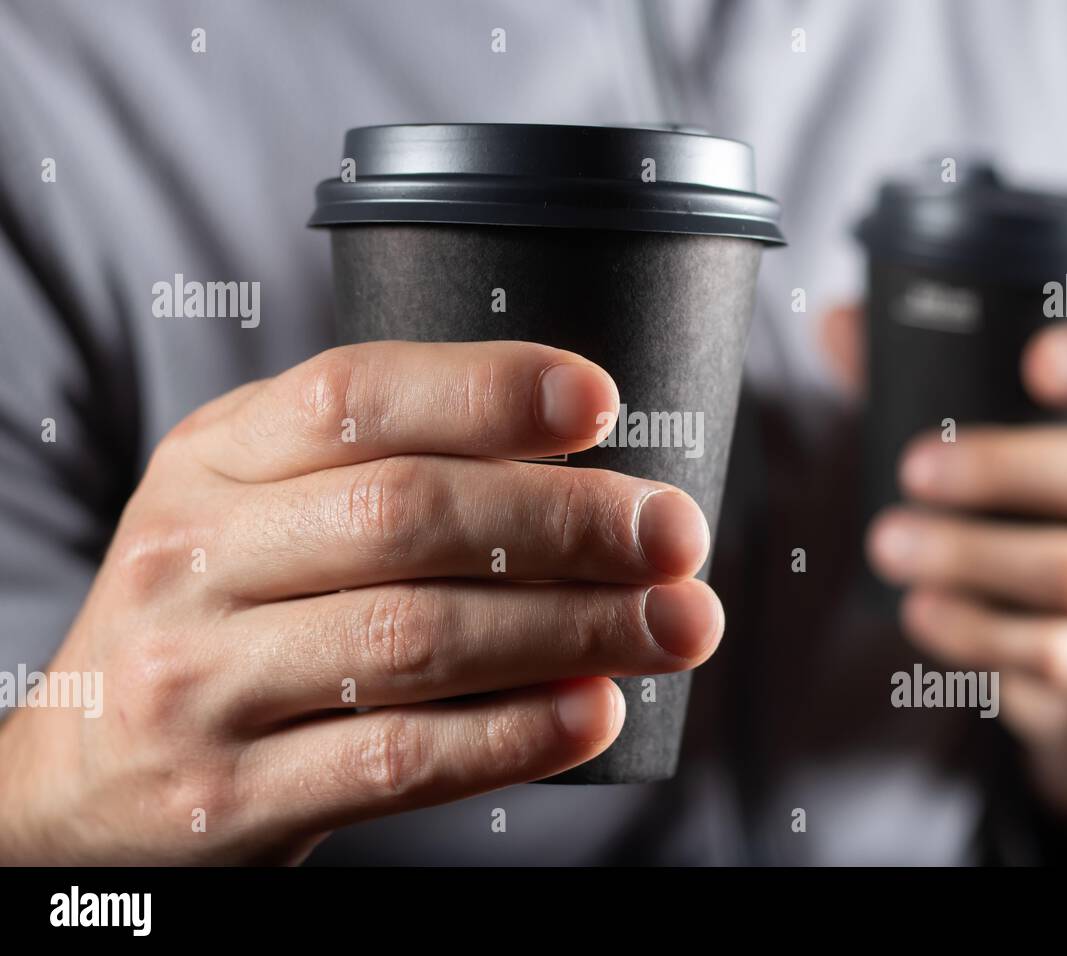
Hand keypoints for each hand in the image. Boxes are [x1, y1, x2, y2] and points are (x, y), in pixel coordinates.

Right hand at [0, 341, 722, 863]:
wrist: (79, 777)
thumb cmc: (214, 614)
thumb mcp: (253, 508)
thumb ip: (373, 469)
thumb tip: (577, 460)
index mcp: (212, 460)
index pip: (354, 396)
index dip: (487, 391)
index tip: (602, 401)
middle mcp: (195, 558)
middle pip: (408, 517)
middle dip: (567, 522)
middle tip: (678, 535)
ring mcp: (202, 682)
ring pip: (418, 639)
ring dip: (573, 630)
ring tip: (677, 626)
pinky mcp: (231, 796)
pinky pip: (396, 759)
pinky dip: (514, 736)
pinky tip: (596, 712)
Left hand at [866, 323, 1066, 813]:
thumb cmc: (1039, 518)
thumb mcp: (1003, 444)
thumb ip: (929, 377)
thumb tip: (837, 324)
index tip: (1034, 360)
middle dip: (999, 470)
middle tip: (911, 469)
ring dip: (971, 556)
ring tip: (889, 545)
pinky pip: (1053, 653)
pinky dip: (976, 632)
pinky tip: (921, 610)